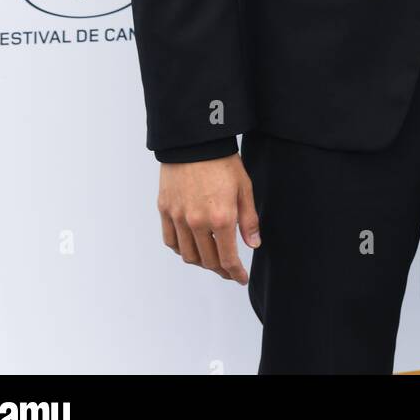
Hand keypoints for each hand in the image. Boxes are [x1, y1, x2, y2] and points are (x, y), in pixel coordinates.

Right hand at [157, 154, 260, 282]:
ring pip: (188, 255)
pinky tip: (191, 247)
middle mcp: (197, 222)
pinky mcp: (165, 209)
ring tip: (211, 260)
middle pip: (208, 261)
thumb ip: (249, 219)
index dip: (235, 273)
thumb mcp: (244, 187)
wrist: (194, 140)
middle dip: (221, 270)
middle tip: (229, 270)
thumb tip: (253, 244)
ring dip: (201, 263)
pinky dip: (181, 250)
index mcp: (221, 217)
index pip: (228, 258)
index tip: (240, 279)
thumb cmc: (222, 161)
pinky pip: (171, 241)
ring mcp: (178, 217)